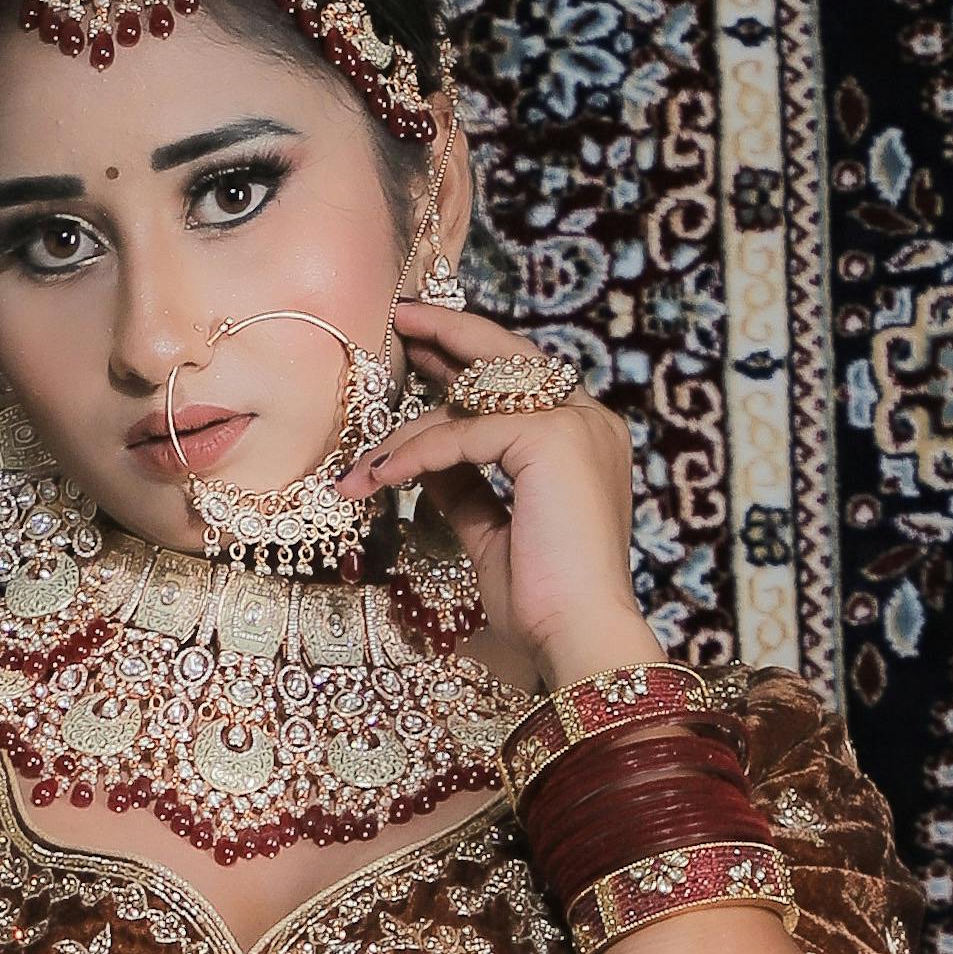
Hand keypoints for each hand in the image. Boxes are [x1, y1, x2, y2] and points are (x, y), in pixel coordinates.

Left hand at [340, 298, 653, 693]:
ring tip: (362, 451)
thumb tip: (424, 463)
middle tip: (401, 317)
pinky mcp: (552, 438)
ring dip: (411, 425)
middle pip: (509, 355)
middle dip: (450, 333)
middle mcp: (589, 420)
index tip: (424, 353)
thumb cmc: (544, 603)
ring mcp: (575, 424)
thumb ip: (466, 489)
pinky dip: (417, 454)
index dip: (469, 363)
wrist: (579, 636)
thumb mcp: (493, 534)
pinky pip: (464, 434)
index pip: (521, 383)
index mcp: (585, 441)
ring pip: (476, 397)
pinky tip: (380, 477)